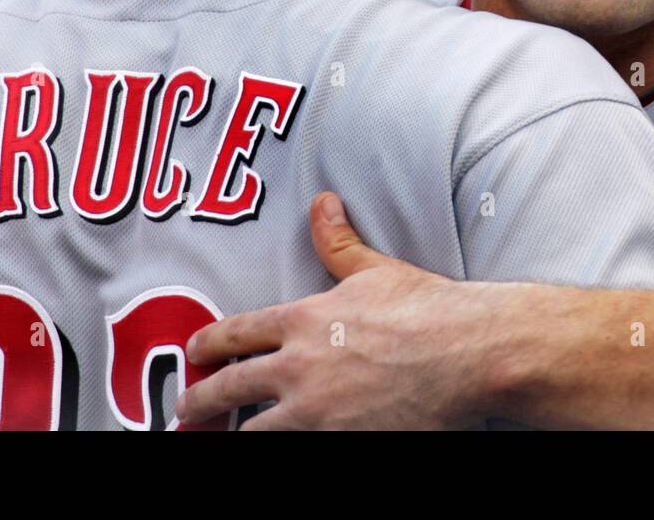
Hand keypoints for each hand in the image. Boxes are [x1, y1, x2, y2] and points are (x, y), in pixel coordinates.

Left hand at [174, 191, 499, 429]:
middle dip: (200, 400)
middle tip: (185, 408)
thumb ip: (339, 242)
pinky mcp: (337, 441)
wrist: (468, 353)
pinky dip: (279, 447)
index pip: (239, 333)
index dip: (210, 344)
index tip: (195, 351)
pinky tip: (275, 446)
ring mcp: (315, 412)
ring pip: (253, 431)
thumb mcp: (377, 270)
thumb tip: (323, 203)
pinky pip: (292, 450)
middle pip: (230, 387)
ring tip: (221, 439)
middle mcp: (299, 368)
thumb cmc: (429, 310)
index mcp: (304, 321)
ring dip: (237, 433)